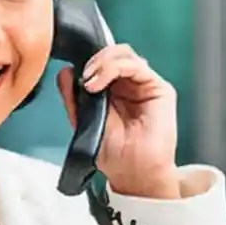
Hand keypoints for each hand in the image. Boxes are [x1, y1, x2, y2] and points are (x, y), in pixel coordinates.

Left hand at [57, 43, 178, 198]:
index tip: (73, 73)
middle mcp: (130, 84)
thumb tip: (65, 71)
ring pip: (124, 54)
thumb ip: (73, 96)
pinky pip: (136, 65)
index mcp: (114, 89)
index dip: (87, 60)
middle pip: (113, 52)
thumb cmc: (113, 153)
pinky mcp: (160, 89)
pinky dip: (113, 68)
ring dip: (102, 61)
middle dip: (94, 58)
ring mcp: (145, 85)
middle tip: (82, 75)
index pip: (102, 61)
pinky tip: (98, 82)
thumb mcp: (82, 120)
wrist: (133, 173)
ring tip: (89, 80)